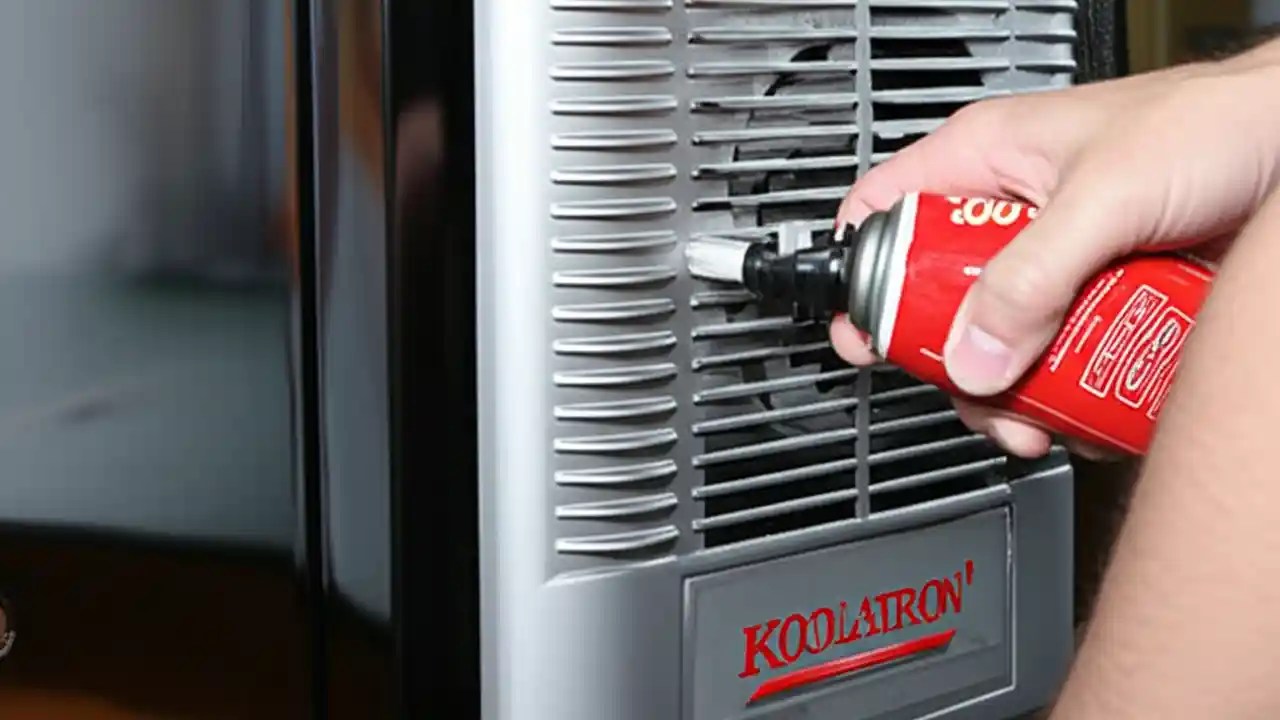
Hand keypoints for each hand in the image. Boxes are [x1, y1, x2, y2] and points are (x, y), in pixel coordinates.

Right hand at [830, 56, 1279, 458]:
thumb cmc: (1218, 123)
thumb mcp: (1107, 196)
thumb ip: (1033, 276)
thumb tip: (975, 355)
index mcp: (984, 161)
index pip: (883, 214)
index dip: (860, 276)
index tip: (866, 336)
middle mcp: (1007, 214)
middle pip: (933, 301)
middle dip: (951, 362)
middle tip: (978, 392)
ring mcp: (1052, 262)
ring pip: (993, 342)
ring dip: (1009, 393)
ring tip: (1042, 415)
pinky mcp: (1095, 298)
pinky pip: (1052, 357)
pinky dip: (1061, 393)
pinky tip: (1084, 403)